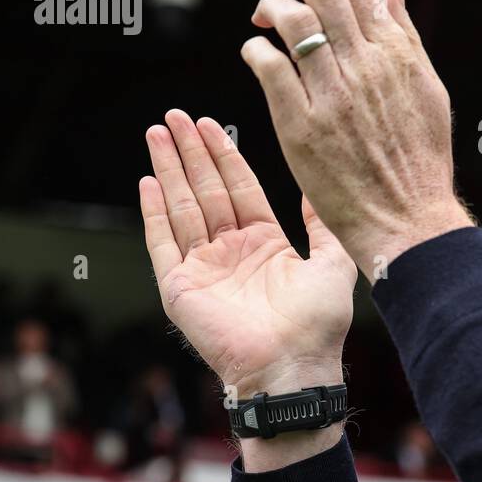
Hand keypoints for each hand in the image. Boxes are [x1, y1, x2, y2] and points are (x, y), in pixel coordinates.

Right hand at [138, 109, 356, 399]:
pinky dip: (154, 213)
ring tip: (158, 133)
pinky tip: (149, 181)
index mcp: (266, 244)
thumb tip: (319, 190)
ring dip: (170, 169)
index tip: (211, 124)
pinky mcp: (180, 288)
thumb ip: (323, 225)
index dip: (225, 155)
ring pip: (182, 207)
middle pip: (206, 190)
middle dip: (191, 151)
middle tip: (175, 116)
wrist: (294, 366)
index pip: (241, 188)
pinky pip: (163, 242)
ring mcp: (204, 268)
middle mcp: (231, 252)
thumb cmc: (319, 323)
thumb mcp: (332, 262)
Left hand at [241, 0, 473, 279]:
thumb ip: (405, 38)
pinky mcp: (301, 125)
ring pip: (292, 21)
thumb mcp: (428, 91)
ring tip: (262, 12)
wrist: (409, 217)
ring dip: (270, 4)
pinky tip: (255, 52)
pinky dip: (257, 50)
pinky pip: (269, 68)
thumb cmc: (420, 159)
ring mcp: (332, 94)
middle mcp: (364, 66)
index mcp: (396, 54)